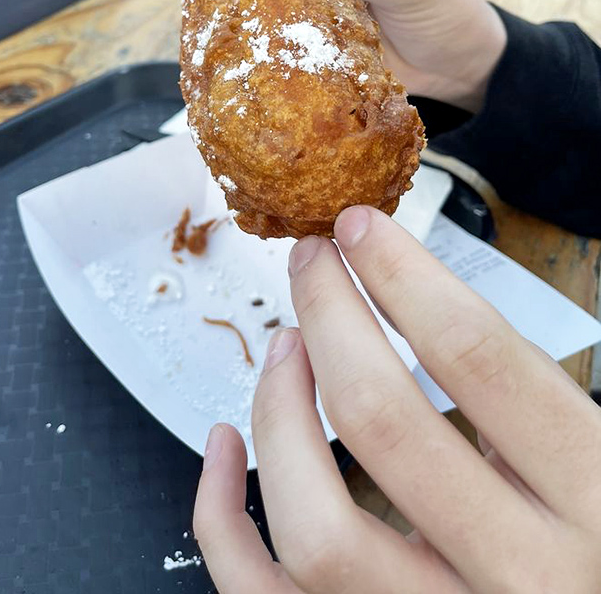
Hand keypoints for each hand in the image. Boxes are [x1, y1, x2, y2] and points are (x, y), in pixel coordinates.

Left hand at [194, 207, 600, 592]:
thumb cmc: (592, 542)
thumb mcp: (595, 456)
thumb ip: (522, 395)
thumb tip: (408, 290)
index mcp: (594, 497)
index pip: (476, 356)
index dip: (403, 275)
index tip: (361, 230)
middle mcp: (521, 578)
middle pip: (382, 420)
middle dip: (328, 313)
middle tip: (311, 262)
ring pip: (315, 528)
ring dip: (276, 411)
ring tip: (281, 345)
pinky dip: (223, 518)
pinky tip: (225, 444)